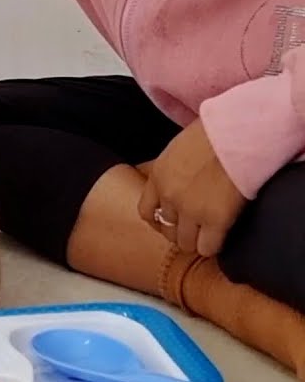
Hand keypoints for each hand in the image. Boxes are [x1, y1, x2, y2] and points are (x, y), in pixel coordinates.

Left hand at [138, 118, 247, 256]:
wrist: (235, 133)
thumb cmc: (213, 133)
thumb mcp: (177, 148)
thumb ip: (172, 169)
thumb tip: (177, 180)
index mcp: (158, 177)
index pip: (146, 212)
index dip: (160, 221)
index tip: (174, 221)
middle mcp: (169, 196)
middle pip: (167, 230)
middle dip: (181, 232)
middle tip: (196, 229)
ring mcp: (191, 210)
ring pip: (185, 243)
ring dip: (197, 241)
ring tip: (210, 234)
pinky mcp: (216, 219)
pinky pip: (208, 248)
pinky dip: (214, 246)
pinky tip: (222, 236)